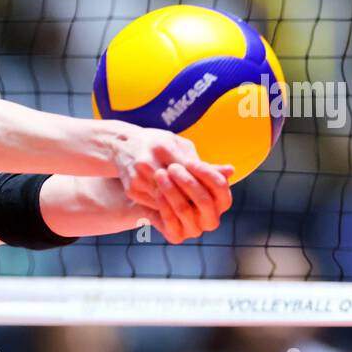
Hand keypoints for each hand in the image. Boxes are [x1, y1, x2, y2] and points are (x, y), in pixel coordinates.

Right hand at [108, 124, 233, 242]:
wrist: (122, 144)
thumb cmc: (156, 142)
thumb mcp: (179, 144)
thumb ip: (201, 161)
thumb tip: (230, 172)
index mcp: (162, 148)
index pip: (190, 171)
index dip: (204, 182)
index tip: (216, 190)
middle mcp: (148, 163)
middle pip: (179, 189)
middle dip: (195, 197)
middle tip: (210, 205)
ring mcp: (138, 178)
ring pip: (167, 200)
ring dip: (184, 205)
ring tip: (198, 209)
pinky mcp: (131, 190)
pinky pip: (155, 204)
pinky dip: (168, 207)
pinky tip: (179, 209)